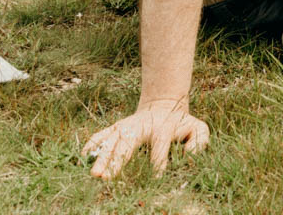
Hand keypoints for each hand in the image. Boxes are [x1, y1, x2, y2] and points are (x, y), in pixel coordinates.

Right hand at [84, 98, 209, 179]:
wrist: (165, 106)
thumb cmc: (182, 124)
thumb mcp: (198, 129)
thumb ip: (199, 141)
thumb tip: (189, 154)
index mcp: (163, 127)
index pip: (159, 144)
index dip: (159, 160)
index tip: (156, 177)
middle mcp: (141, 125)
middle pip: (128, 141)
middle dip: (117, 160)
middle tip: (106, 177)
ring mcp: (127, 125)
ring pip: (112, 140)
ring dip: (102, 157)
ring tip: (94, 174)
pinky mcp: (117, 127)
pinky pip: (102, 134)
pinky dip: (92, 144)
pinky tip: (83, 157)